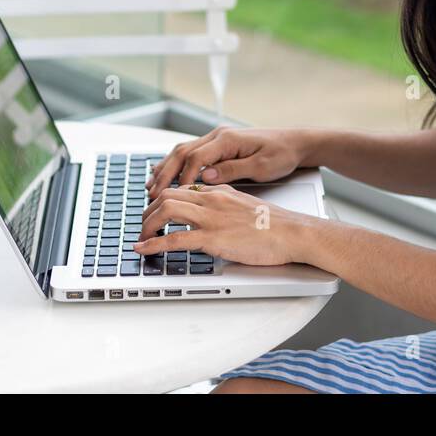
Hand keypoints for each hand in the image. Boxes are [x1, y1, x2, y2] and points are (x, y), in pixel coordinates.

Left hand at [134, 183, 316, 265]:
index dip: (162, 198)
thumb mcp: (245, 205)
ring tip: (141, 236)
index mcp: (220, 191)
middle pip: (167, 194)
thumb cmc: (275, 224)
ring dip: (147, 223)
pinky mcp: (213, 238)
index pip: (181, 187)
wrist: (293, 232)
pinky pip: (175, 239)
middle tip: (144, 224)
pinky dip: (154, 244)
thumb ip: (225, 205)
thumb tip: (211, 214)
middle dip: (149, 210)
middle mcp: (212, 199)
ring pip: (166, 209)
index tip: (154, 209)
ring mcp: (212, 217)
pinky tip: (144, 249)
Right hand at [146, 126, 310, 196]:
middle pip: (182, 153)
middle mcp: (219, 136)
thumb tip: (205, 176)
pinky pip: (190, 154)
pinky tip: (167, 175)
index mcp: (227, 140)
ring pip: (182, 152)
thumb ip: (232, 170)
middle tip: (151, 195)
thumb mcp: (261, 166)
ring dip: (165, 168)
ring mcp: (217, 139)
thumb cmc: (282, 154)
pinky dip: (176, 165)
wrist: (296, 142)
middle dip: (164, 174)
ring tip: (151, 187)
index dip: (182, 178)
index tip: (172, 197)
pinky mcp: (219, 145)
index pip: (195, 158)